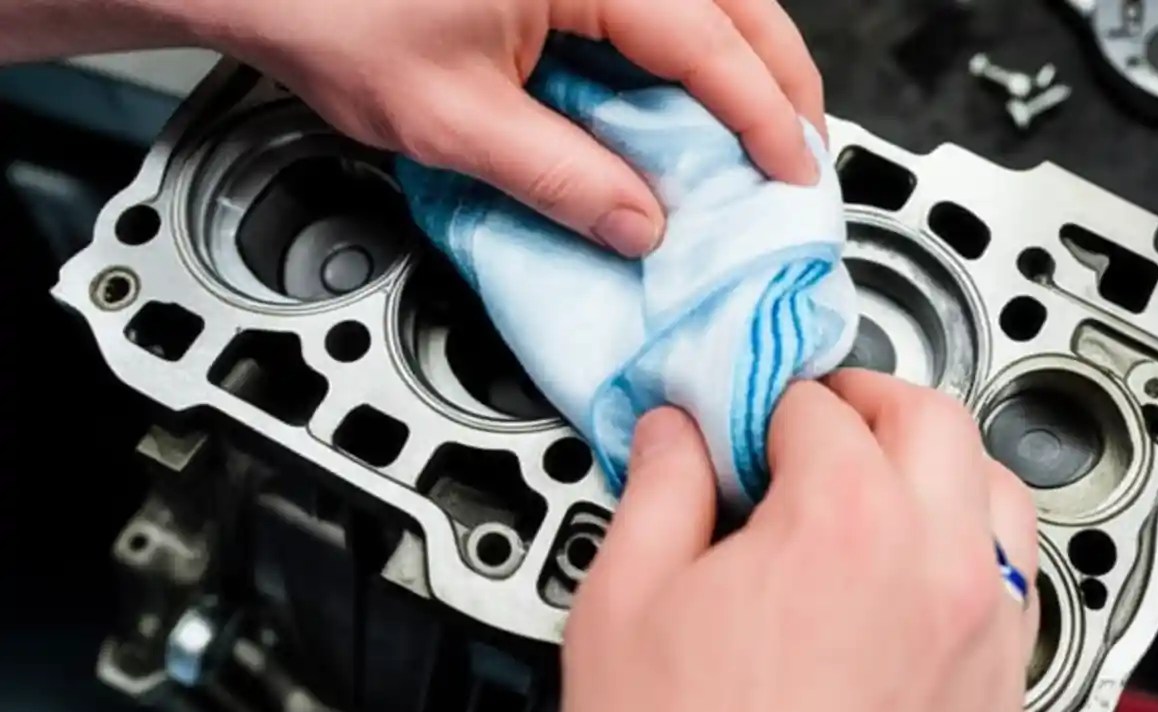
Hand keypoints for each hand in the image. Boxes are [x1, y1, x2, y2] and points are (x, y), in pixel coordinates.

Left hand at [201, 0, 825, 256]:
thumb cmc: (333, 14)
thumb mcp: (453, 120)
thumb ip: (560, 177)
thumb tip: (640, 223)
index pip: (708, 42)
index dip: (763, 115)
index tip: (793, 169)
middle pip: (730, 0)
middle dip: (780, 75)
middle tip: (804, 145)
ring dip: (741, 57)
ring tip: (765, 123)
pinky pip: (650, 2)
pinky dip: (685, 47)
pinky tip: (689, 94)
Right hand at [562, 370, 1039, 711]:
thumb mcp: (624, 607)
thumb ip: (656, 493)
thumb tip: (671, 435)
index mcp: (841, 525)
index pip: (817, 407)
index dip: (765, 401)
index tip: (740, 420)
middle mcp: (934, 567)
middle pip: (930, 418)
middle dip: (864, 399)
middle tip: (810, 419)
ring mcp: (982, 631)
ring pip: (995, 489)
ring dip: (935, 460)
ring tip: (874, 477)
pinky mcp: (1002, 690)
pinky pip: (1014, 576)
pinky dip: (970, 539)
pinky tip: (914, 562)